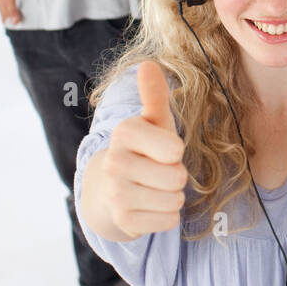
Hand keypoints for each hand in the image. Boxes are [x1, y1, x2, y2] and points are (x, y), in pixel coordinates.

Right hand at [103, 62, 188, 238]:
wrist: (109, 190)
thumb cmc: (143, 150)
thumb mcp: (152, 123)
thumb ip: (154, 96)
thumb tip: (148, 64)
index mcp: (124, 133)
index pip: (174, 150)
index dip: (175, 152)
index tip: (161, 150)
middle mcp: (114, 162)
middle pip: (177, 178)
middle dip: (176, 178)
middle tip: (159, 172)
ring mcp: (116, 193)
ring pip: (174, 202)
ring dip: (172, 198)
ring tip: (155, 189)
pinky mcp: (123, 220)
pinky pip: (167, 221)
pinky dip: (166, 217)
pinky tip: (149, 207)